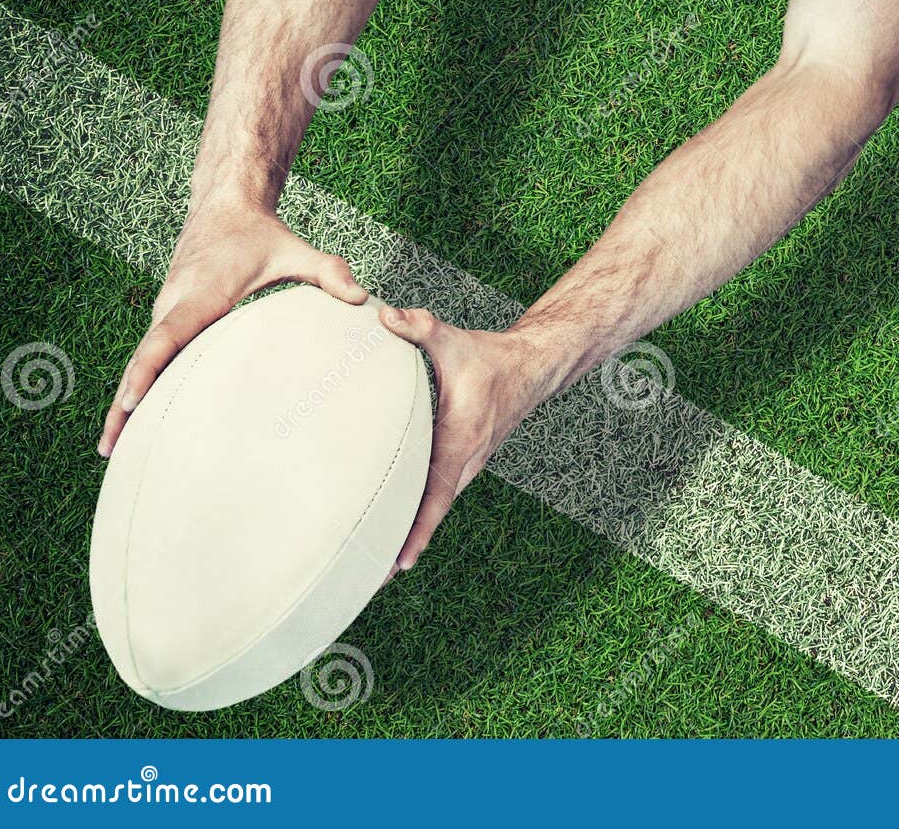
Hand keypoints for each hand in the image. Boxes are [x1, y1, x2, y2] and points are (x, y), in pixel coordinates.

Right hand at [99, 202, 366, 455]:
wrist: (224, 205)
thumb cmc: (260, 233)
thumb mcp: (297, 250)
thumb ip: (330, 272)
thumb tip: (364, 299)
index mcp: (200, 294)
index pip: (167, 337)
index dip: (148, 370)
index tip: (131, 403)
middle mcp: (173, 304)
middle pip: (142, 360)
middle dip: (124, 404)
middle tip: (113, 450)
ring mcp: (165, 310)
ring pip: (141, 360)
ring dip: (125, 400)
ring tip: (115, 448)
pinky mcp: (167, 315)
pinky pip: (150, 354)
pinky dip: (139, 384)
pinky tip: (134, 418)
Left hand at [377, 307, 546, 571]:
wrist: (532, 367)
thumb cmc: (491, 359)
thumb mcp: (454, 342)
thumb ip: (419, 327)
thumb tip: (384, 316)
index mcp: (460, 443)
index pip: (435, 497)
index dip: (417, 532)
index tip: (397, 565)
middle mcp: (465, 463)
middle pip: (429, 515)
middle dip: (401, 547)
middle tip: (366, 582)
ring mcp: (466, 466)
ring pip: (433, 508)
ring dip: (408, 534)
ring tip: (373, 567)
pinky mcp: (463, 462)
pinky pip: (436, 496)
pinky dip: (417, 516)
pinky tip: (396, 525)